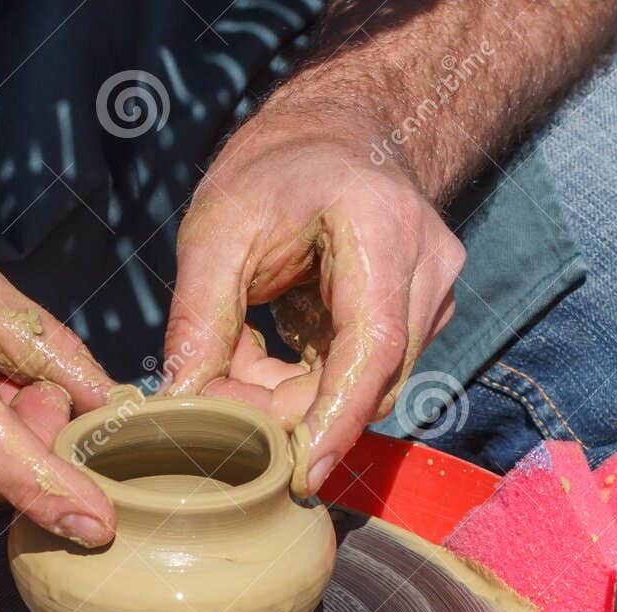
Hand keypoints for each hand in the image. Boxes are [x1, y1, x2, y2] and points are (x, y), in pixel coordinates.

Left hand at [158, 107, 465, 494]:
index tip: (300, 474)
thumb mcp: (216, 231)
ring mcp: (436, 291)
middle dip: (294, 412)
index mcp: (381, 228)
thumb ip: (200, 318)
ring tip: (241, 363)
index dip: (335, 420)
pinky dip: (313, 382)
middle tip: (219, 403)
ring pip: (370, 386)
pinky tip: (271, 354)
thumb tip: (181, 403)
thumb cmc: (274, 170)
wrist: (338, 132)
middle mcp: (428, 264)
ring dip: (299, 397)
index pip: (370, 350)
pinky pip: (369, 376)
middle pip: (370, 379)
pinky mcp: (425, 314)